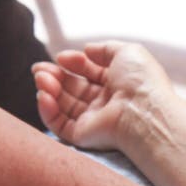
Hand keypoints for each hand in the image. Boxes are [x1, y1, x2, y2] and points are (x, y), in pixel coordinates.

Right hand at [32, 41, 171, 150]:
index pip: (89, 73)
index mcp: (118, 85)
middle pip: (73, 88)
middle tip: (40, 68)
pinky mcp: (84, 136)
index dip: (74, 63)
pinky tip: (43, 95)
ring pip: (63, 105)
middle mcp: (106, 104)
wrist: (145, 112)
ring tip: (42, 77)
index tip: (62, 57)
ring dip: (48, 88)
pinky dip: (47, 110)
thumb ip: (105, 49)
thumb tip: (87, 49)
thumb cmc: (142, 82)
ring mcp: (95, 121)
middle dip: (54, 75)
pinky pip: (59, 125)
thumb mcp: (128, 52)